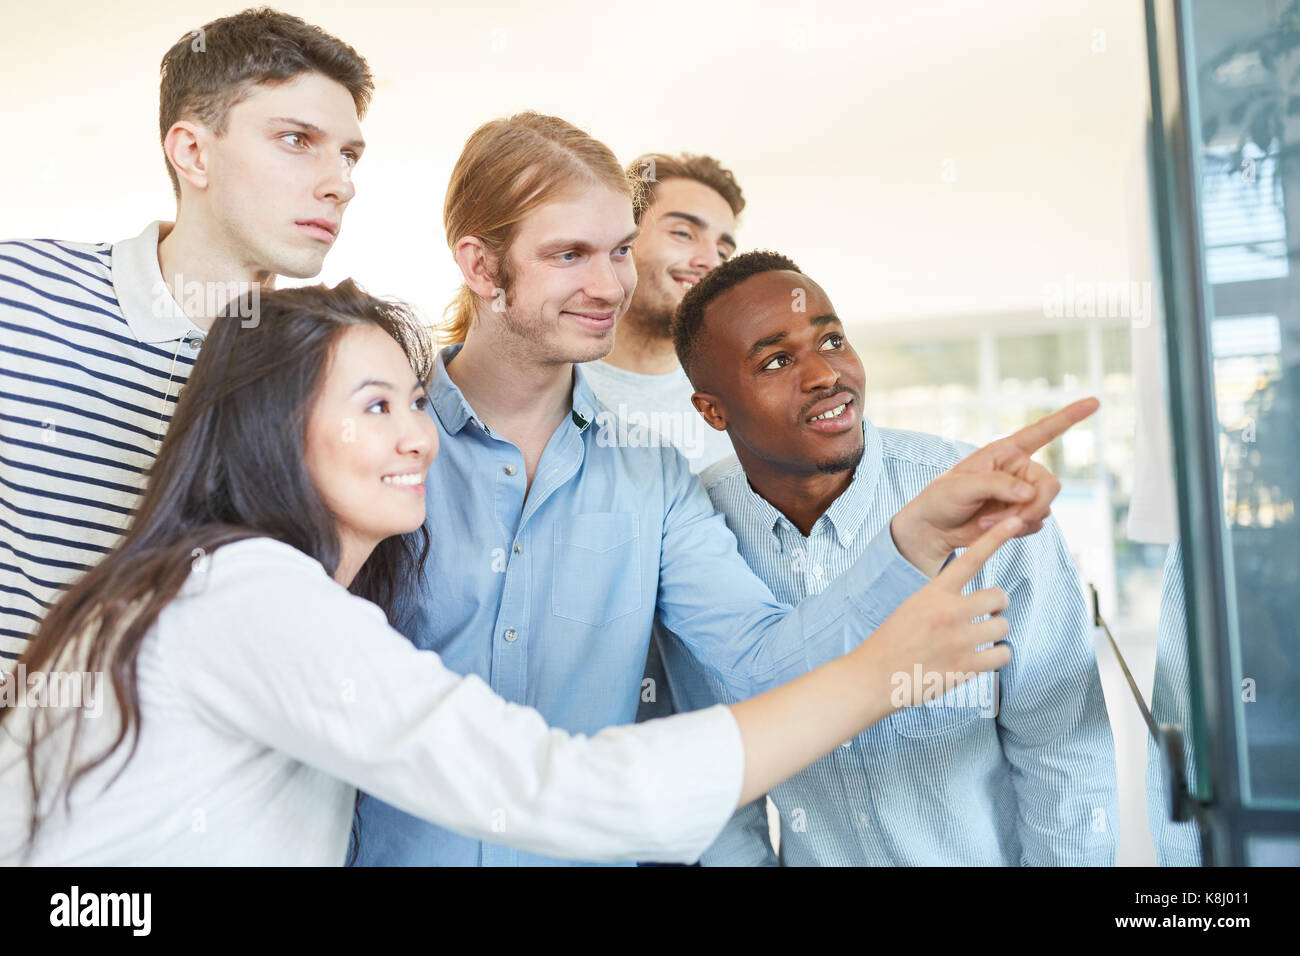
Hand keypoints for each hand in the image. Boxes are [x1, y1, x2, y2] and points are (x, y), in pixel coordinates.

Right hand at [865, 516, 1020, 708]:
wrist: (874, 675)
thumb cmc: (894, 640)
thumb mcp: (914, 605)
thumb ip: (943, 597)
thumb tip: (978, 601)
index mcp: (934, 593)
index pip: (972, 558)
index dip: (996, 538)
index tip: (1014, 521)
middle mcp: (950, 613)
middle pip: (998, 597)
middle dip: (996, 606)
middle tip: (986, 614)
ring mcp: (960, 641)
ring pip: (1003, 627)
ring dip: (995, 633)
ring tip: (978, 639)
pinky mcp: (966, 668)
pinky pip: (1003, 655)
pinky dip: (997, 656)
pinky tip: (983, 657)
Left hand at [889, 397, 1098, 575]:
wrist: (935, 527)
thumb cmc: (942, 498)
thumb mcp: (961, 485)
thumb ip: (995, 485)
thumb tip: (1029, 491)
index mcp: (1005, 451)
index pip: (1042, 431)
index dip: (1069, 416)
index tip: (1094, 401)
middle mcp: (1019, 470)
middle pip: (1050, 485)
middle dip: (1033, 505)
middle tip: (1011, 519)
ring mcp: (1023, 493)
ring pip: (1044, 507)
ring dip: (1017, 520)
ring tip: (986, 521)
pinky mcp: (1022, 515)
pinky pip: (1036, 524)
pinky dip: (1016, 531)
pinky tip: (992, 529)